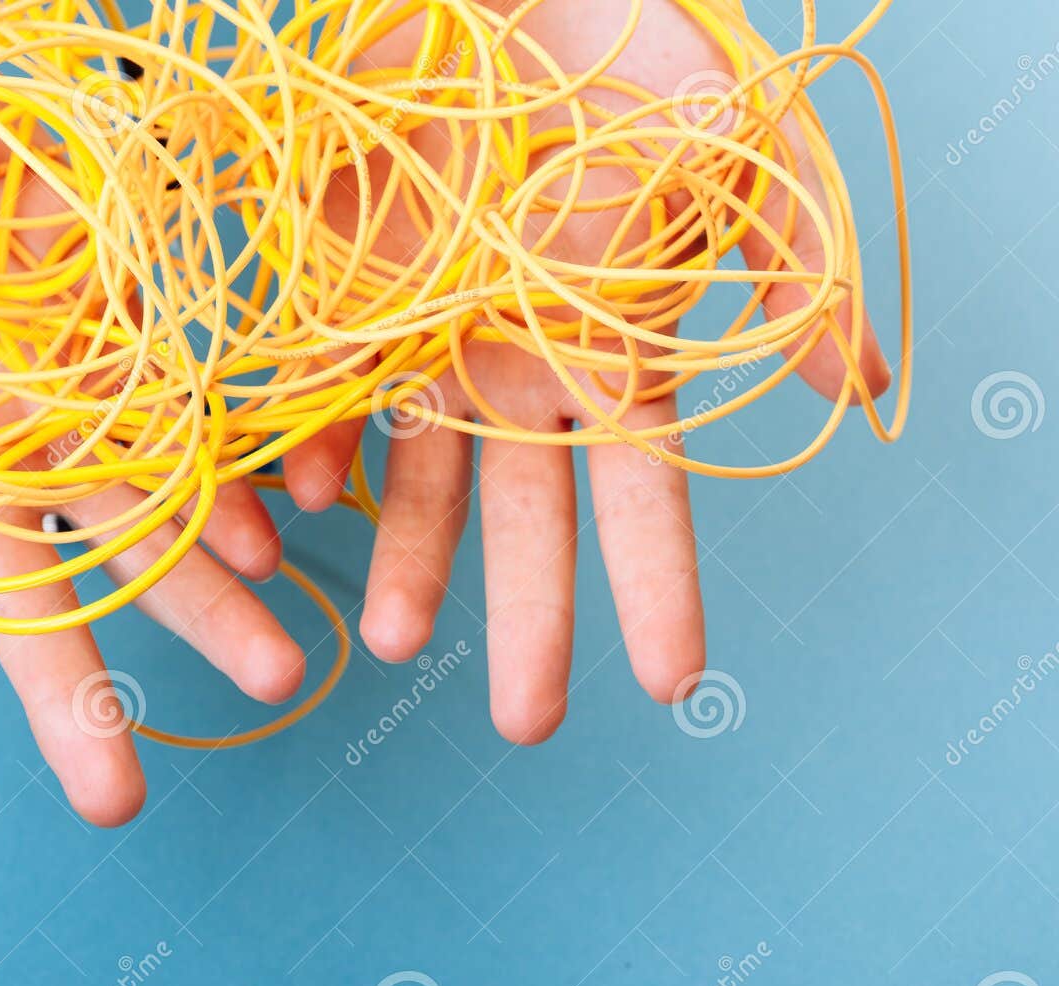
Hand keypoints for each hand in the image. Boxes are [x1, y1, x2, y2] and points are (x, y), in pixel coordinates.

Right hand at [0, 1, 305, 834]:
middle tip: (118, 803)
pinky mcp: (114, 349)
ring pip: (131, 533)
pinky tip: (269, 538)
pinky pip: (176, 433)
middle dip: (75, 703)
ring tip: (270, 672)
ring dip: (200, 604)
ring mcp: (51, 414)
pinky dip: (221, 486)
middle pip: (30, 604)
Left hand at [285, 0, 891, 742]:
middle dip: (527, 620)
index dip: (658, 587)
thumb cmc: (625, 51)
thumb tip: (868, 392)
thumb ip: (797, 260)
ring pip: (415, 483)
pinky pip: (326, 404)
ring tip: (388, 641)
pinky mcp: (342, 306)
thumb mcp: (738, 141)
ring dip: (406, 561)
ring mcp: (425, 346)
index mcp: (609, 357)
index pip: (641, 497)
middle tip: (526, 726)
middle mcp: (515, 373)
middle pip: (524, 522)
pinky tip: (308, 505)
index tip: (674, 685)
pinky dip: (317, 454)